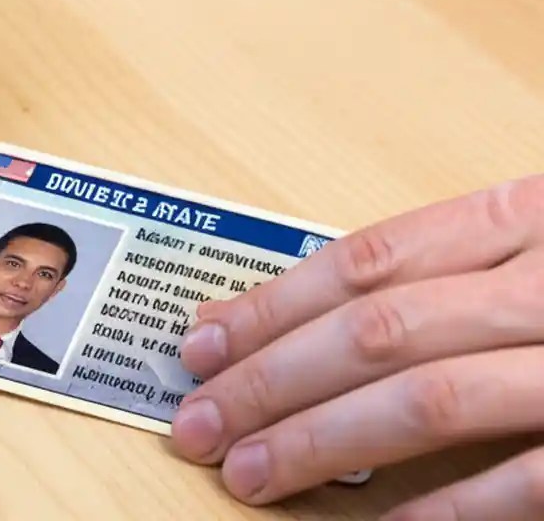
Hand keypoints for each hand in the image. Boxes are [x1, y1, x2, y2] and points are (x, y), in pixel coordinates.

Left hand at [170, 176, 543, 519]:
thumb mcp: (537, 250)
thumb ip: (431, 276)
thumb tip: (264, 312)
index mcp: (529, 217)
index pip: (369, 261)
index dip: (271, 308)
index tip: (200, 347)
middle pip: (377, 330)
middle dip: (269, 380)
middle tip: (198, 424)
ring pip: (429, 399)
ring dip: (319, 441)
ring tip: (249, 473)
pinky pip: (522, 482)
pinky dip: (442, 508)